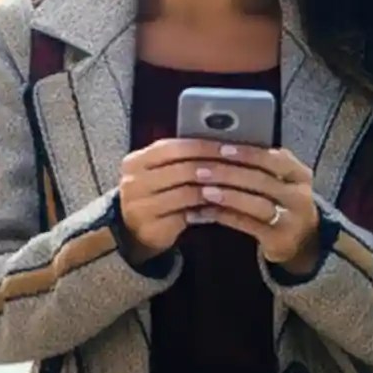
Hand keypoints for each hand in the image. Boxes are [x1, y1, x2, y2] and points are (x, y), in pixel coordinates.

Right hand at [118, 138, 227, 264]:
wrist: (132, 229)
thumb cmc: (155, 193)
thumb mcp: (159, 171)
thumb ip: (181, 158)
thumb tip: (221, 143)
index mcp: (136, 161)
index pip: (174, 147)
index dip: (204, 146)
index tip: (231, 147)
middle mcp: (133, 183)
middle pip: (182, 169)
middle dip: (214, 167)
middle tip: (240, 168)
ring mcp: (140, 207)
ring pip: (186, 193)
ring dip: (213, 189)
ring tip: (235, 186)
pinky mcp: (152, 228)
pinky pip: (186, 216)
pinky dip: (206, 209)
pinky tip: (221, 206)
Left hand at [192, 145, 320, 271]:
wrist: (302, 240)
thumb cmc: (281, 200)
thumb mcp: (281, 180)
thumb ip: (261, 163)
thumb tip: (222, 144)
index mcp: (300, 174)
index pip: (275, 158)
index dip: (247, 153)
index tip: (221, 148)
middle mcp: (299, 197)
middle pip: (261, 180)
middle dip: (228, 173)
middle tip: (200, 169)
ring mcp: (290, 220)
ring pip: (254, 204)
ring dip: (225, 195)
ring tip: (202, 190)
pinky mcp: (277, 240)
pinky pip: (245, 224)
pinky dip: (222, 216)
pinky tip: (204, 211)